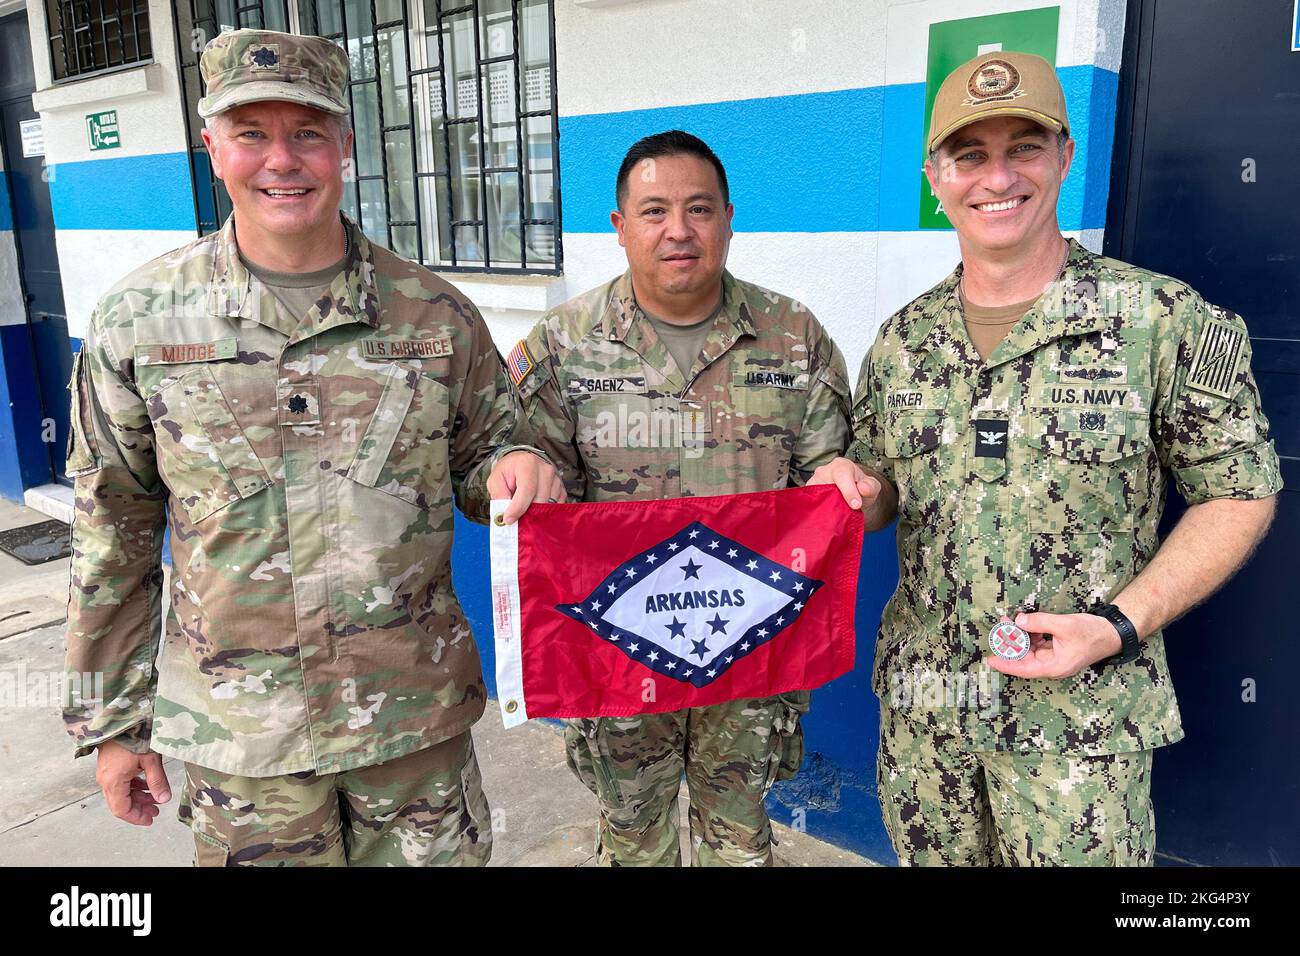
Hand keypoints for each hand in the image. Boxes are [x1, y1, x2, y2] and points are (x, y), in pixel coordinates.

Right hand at [96, 739, 170, 825]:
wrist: (120, 718)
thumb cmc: (135, 737)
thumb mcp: (150, 760)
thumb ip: (157, 781)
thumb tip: (164, 799)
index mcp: (113, 782)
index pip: (122, 809)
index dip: (136, 817)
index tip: (151, 819)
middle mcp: (106, 780)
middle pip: (120, 803)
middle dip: (139, 808)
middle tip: (156, 811)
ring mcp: (106, 773)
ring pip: (121, 793)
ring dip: (138, 797)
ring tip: (155, 798)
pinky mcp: (109, 765)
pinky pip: (120, 783)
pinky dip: (133, 787)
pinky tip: (147, 784)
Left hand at [487, 450, 565, 523]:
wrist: (521, 463)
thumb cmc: (509, 471)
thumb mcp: (495, 480)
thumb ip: (499, 496)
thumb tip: (504, 514)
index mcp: (528, 464)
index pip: (527, 489)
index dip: (518, 508)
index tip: (508, 519)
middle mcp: (545, 470)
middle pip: (539, 501)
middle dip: (526, 513)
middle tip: (515, 518)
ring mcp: (555, 480)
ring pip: (548, 507)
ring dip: (535, 512)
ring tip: (524, 507)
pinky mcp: (561, 489)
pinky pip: (555, 507)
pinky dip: (544, 512)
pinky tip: (534, 506)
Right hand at [807, 457, 880, 510]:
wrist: (852, 495)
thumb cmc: (860, 488)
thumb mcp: (872, 487)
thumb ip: (871, 486)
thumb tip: (863, 488)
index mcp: (841, 465)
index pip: (841, 475)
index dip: (849, 491)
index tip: (856, 505)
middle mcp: (824, 471)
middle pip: (826, 486)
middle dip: (837, 501)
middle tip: (846, 510)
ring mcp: (813, 482)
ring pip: (816, 495)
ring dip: (827, 507)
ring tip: (837, 513)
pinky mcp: (807, 494)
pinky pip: (810, 503)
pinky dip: (819, 510)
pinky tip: (828, 514)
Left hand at [985, 611, 1123, 679]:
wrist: (1112, 632)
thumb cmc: (1092, 633)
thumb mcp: (1064, 625)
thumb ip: (1040, 622)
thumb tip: (1019, 620)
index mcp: (1055, 666)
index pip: (1024, 669)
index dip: (1006, 664)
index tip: (990, 660)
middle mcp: (1052, 665)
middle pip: (1024, 658)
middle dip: (1010, 643)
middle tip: (999, 627)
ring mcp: (1054, 657)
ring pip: (1029, 649)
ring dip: (1018, 636)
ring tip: (1008, 620)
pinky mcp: (1055, 648)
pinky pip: (1036, 643)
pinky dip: (1029, 633)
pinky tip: (1023, 622)